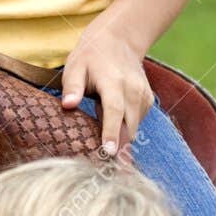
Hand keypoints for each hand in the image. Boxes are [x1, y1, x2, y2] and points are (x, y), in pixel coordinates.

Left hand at [60, 22, 154, 159]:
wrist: (119, 40)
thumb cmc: (91, 56)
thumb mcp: (75, 66)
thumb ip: (72, 86)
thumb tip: (67, 105)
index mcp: (114, 82)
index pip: (114, 110)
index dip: (112, 133)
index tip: (110, 152)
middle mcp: (133, 90)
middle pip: (127, 126)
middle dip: (119, 150)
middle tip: (106, 174)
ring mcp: (143, 96)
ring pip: (133, 128)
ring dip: (120, 140)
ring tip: (106, 151)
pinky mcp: (148, 101)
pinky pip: (136, 123)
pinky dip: (125, 130)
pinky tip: (113, 128)